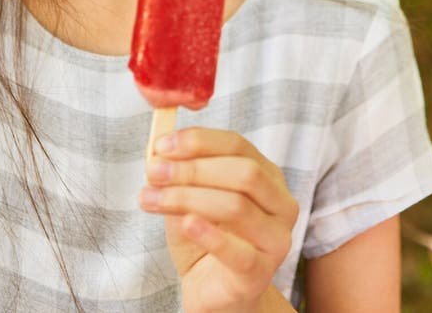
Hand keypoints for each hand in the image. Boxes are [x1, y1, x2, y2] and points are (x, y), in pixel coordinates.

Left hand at [138, 127, 298, 312]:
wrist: (211, 291)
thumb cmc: (204, 237)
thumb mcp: (189, 198)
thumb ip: (180, 174)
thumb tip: (158, 153)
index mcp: (267, 175)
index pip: (237, 144)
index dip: (198, 140)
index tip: (161, 145)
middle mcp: (280, 204)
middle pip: (243, 172)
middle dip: (193, 168)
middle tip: (153, 172)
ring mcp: (276, 240)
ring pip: (237, 206)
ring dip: (187, 198)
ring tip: (150, 199)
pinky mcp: (261, 274)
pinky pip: (239, 253)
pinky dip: (210, 235)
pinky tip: (186, 224)